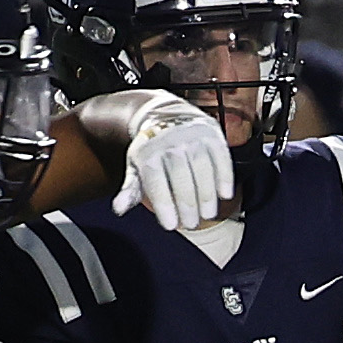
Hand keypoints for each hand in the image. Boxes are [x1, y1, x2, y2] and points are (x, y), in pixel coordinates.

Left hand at [112, 97, 234, 229]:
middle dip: (187, 204)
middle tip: (191, 223)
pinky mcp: (211, 135)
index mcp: (148, 152)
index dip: (164, 205)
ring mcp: (193, 137)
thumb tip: (118, 209)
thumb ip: (130, 189)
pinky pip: (220, 157)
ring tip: (207, 214)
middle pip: (181, 177)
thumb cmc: (152, 150)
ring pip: (202, 169)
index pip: (156, 181)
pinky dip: (224, 177)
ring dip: (206, 195)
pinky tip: (224, 194)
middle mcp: (170, 142)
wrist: (167, 116)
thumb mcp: (137, 167)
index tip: (170, 225)